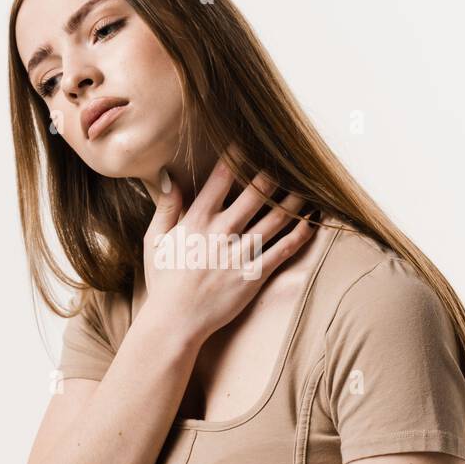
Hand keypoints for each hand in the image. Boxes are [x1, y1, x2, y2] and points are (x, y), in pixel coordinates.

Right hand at [141, 145, 315, 345]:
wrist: (174, 322)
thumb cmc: (164, 281)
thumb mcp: (154, 240)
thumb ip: (167, 206)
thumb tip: (169, 175)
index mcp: (197, 220)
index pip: (222, 177)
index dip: (239, 155)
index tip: (252, 141)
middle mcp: (220, 232)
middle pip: (255, 192)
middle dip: (273, 172)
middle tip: (288, 157)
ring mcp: (238, 254)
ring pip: (275, 219)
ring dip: (293, 199)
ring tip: (306, 184)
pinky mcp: (253, 276)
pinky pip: (282, 250)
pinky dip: (299, 233)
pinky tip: (310, 220)